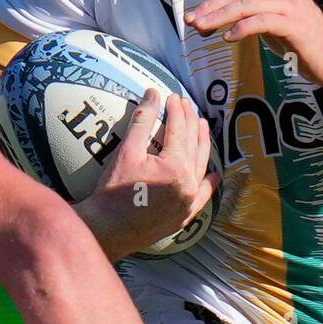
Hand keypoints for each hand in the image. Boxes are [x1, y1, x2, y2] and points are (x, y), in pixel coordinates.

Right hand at [75, 88, 219, 260]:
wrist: (107, 229)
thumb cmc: (113, 190)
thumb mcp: (126, 151)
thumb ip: (143, 120)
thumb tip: (153, 93)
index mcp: (175, 166)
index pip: (180, 130)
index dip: (177, 110)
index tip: (172, 96)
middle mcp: (189, 184)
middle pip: (194, 144)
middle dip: (190, 121)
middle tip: (186, 105)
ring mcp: (189, 202)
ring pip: (202, 166)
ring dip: (203, 144)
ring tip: (202, 126)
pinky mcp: (184, 216)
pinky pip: (204, 196)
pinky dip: (210, 183)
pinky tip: (215, 174)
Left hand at [184, 0, 322, 86]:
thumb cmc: (301, 41)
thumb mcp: (271, 20)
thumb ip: (248, 13)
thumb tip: (214, 18)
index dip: (213, 2)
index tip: (193, 16)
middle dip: (211, 8)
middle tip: (191, 21)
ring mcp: (290, 3)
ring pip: (246, 4)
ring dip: (220, 17)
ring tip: (203, 29)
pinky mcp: (294, 22)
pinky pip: (261, 20)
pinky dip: (241, 28)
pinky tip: (228, 38)